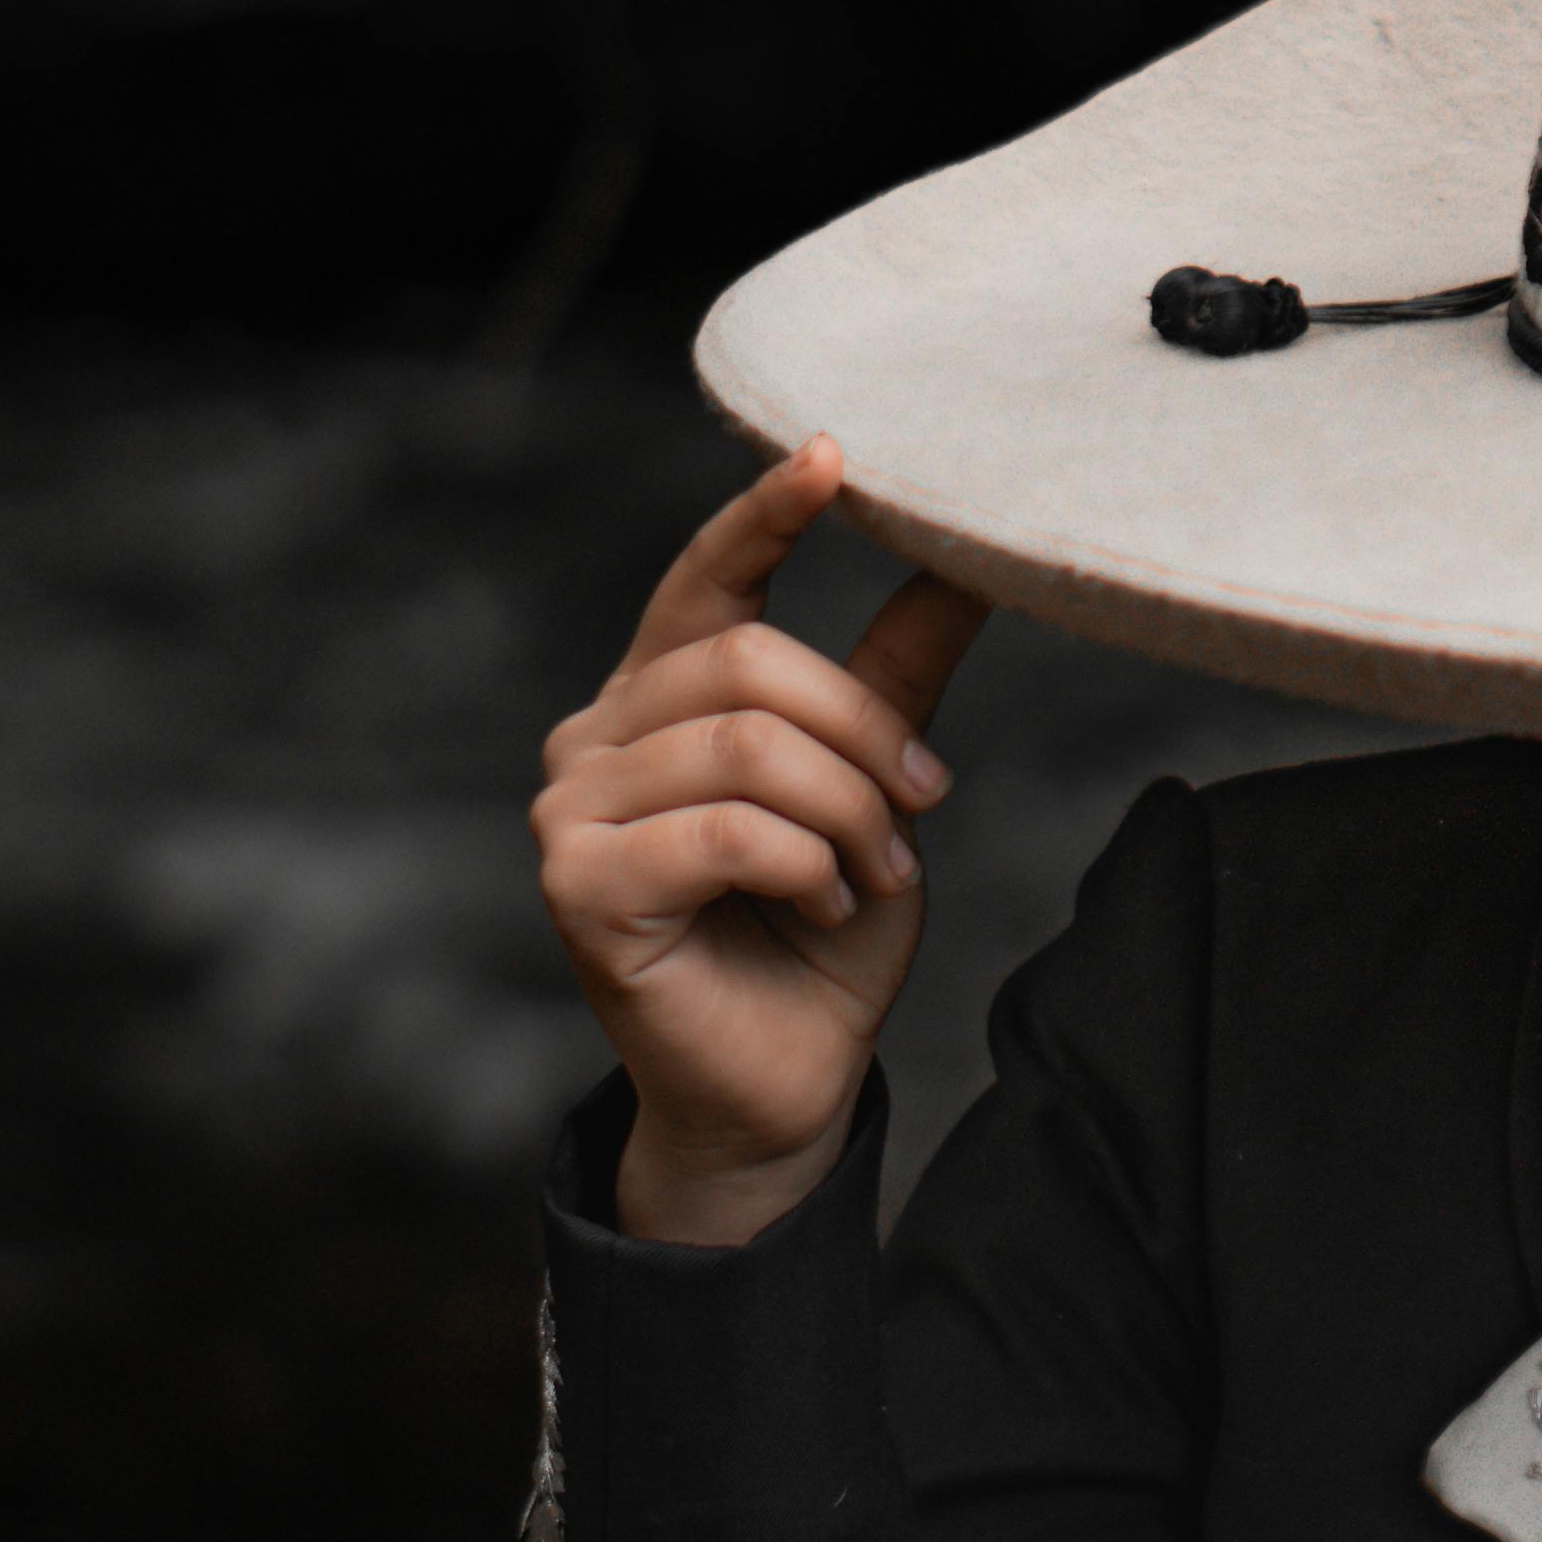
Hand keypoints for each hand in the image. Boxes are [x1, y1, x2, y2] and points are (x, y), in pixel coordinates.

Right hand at [532, 437, 987, 1243]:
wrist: (786, 1085)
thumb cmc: (820, 936)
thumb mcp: (876, 788)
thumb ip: (895, 676)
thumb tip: (968, 561)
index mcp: (660, 694)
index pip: (705, 577)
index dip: (767, 513)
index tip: (837, 456)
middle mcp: (596, 735)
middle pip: (749, 664)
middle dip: (865, 734)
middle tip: (924, 804)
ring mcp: (573, 808)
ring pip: (745, 748)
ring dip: (847, 814)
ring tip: (875, 875)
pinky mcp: (579, 883)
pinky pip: (726, 830)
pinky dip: (807, 866)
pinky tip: (823, 908)